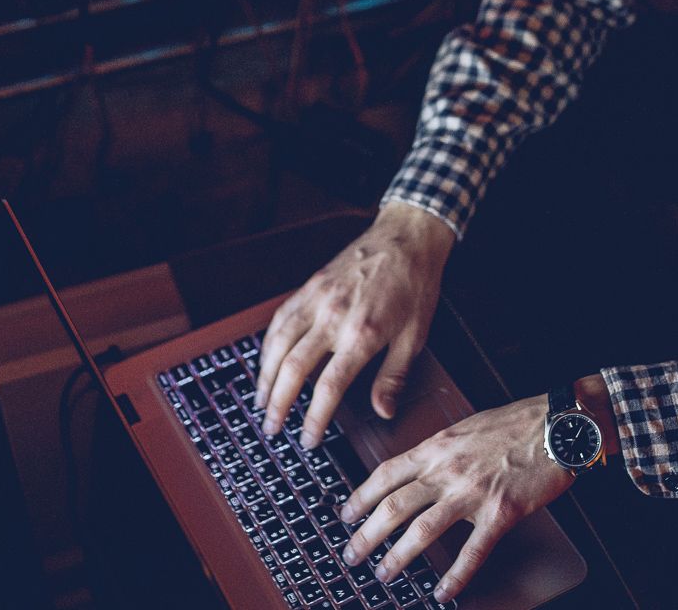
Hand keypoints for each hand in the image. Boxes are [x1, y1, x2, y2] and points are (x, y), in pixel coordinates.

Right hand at [256, 203, 453, 447]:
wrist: (406, 239)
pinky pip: (279, 319)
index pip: (329, 387)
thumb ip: (393, 377)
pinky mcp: (309, 286)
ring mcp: (317, 299)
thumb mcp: (415, 337)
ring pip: (277, 344)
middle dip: (279, 404)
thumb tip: (383, 412)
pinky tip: (266, 362)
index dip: (314, 418)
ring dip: (266, 378)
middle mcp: (333, 317)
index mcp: (362, 334)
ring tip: (262, 402)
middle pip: (293, 369)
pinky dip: (268, 345)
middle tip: (274, 427)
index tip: (310, 438)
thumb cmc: (414, 286)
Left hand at [337, 393, 572, 602]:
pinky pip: (472, 552)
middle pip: (394, 505)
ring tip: (384, 573)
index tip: (346, 514)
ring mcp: (472, 492)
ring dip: (398, 556)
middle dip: (367, 534)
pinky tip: (443, 592)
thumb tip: (419, 466)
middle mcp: (448, 470)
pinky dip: (454, 576)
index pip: (386, 474)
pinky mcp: (500, 513)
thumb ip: (440, 449)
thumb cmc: (517, 423)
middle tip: (352, 553)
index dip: (361, 496)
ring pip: (422, 530)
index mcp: (437, 447)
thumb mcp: (465, 427)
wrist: (558, 424)